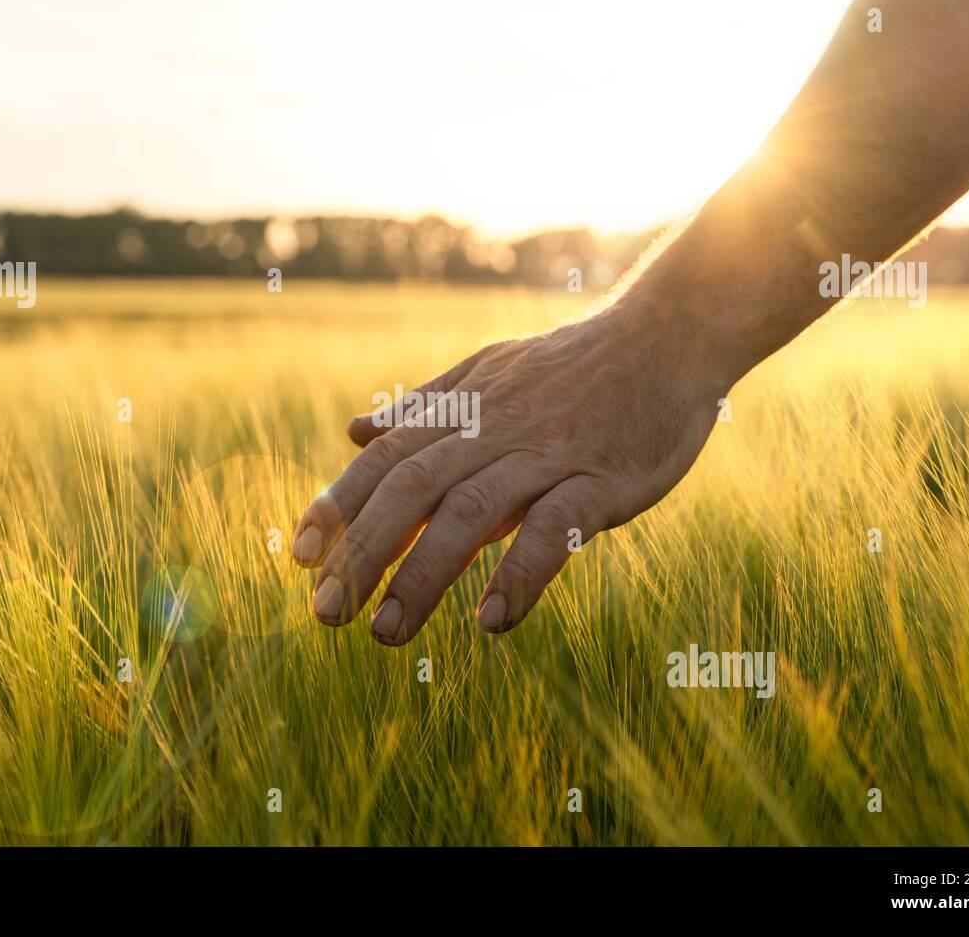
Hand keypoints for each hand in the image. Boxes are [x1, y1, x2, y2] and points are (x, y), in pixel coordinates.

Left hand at [289, 291, 730, 645]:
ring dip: (424, 574)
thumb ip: (423, 407)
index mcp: (464, 409)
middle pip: (413, 488)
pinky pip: (555, 528)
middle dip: (364, 550)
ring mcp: (547, 454)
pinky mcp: (600, 479)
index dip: (340, 506)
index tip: (301, 557)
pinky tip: (492, 621)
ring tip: (386, 632)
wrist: (668, 336)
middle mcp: (494, 430)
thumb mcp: (488, 373)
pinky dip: (521, 573)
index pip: (385, 459)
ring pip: (472, 511)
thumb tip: (354, 431)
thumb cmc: (575, 366)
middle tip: (327, 613)